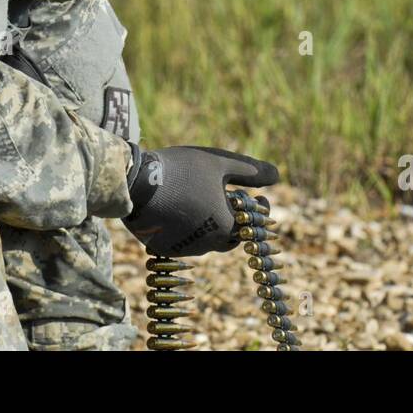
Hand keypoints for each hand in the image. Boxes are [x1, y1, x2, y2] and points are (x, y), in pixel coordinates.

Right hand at [122, 145, 278, 256]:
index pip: (253, 225)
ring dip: (212, 222)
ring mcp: (184, 249)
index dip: (260, 209)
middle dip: (235, 218)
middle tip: (232, 199)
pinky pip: (184, 240)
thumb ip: (250, 172)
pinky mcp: (164, 248)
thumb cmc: (182, 171)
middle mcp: (207, 245)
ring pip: (207, 238)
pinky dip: (190, 227)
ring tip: (206, 199)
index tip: (260, 197)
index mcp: (226, 226)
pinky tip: (183, 207)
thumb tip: (278, 175)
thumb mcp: (219, 163)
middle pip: (231, 235)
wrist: (135, 183)